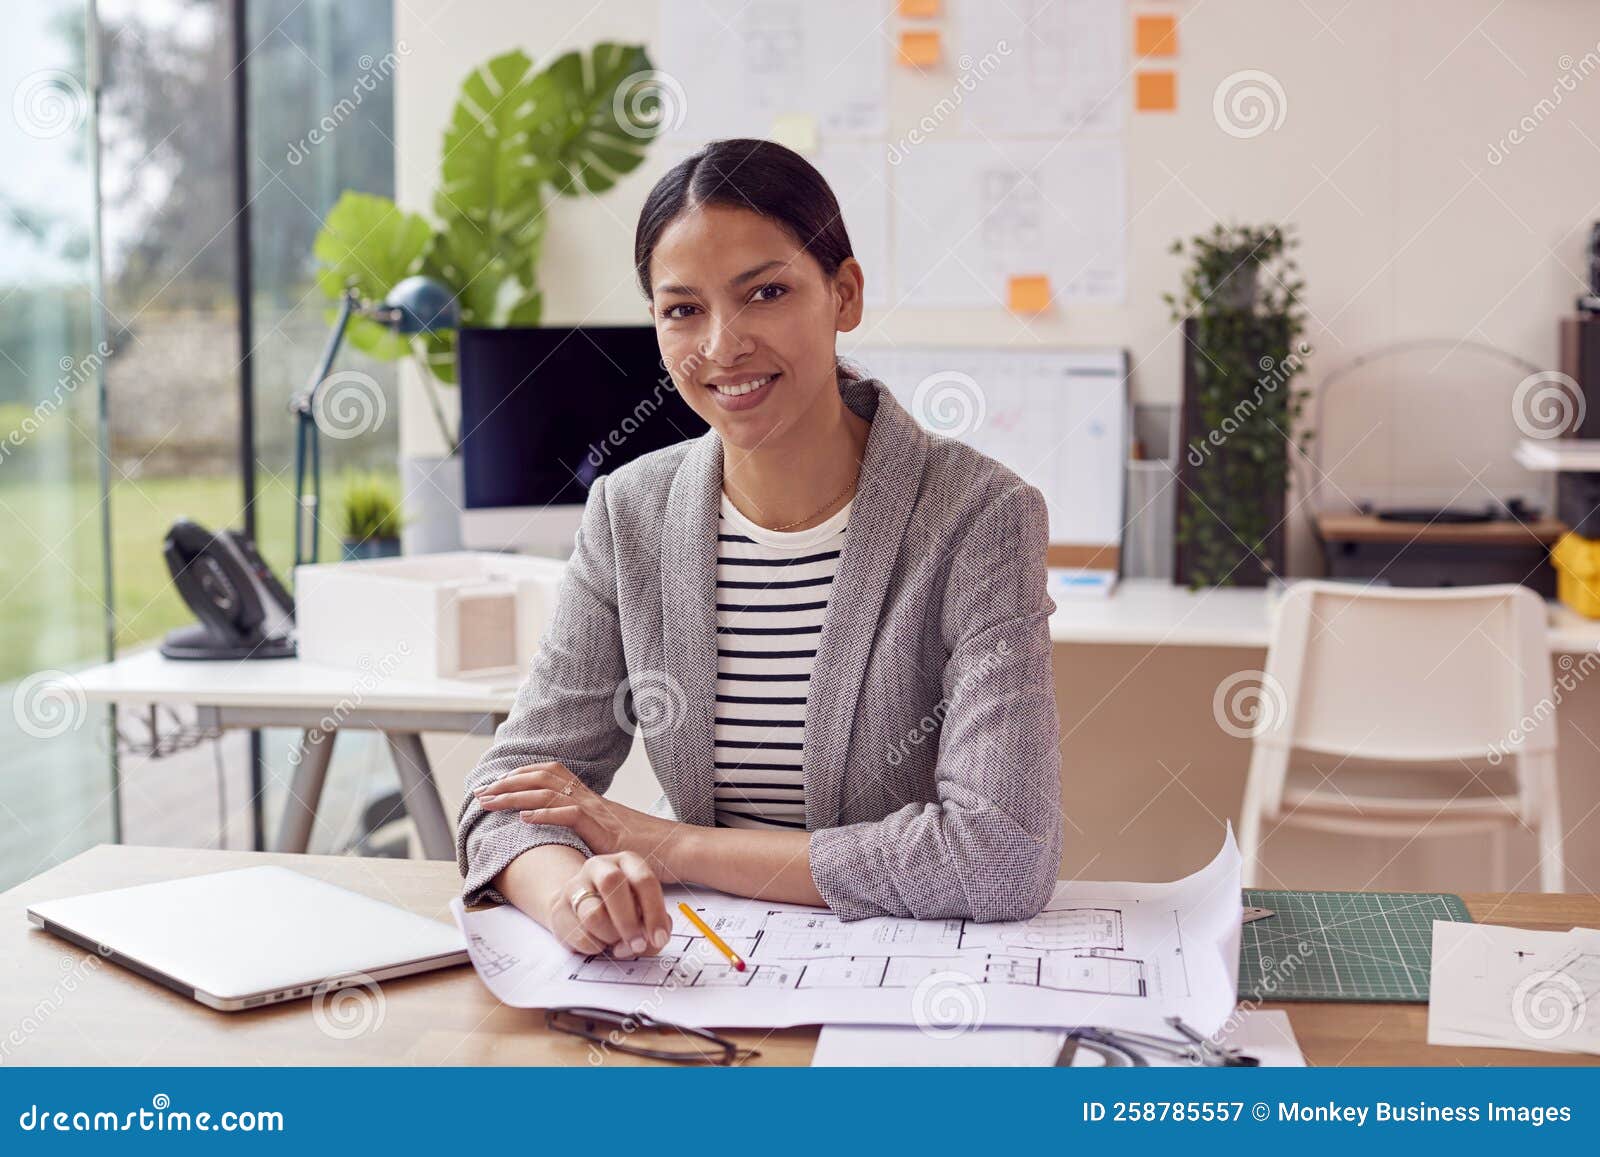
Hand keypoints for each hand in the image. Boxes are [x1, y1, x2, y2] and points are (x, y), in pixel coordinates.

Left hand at [474, 761, 681, 874]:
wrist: (681, 850)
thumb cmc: (651, 850)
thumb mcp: (613, 838)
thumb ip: (592, 834)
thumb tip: (572, 839)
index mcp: (592, 800)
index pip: (552, 773)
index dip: (522, 774)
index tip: (498, 783)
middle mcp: (592, 799)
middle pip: (543, 777)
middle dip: (508, 782)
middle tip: (481, 791)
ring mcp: (598, 812)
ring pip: (550, 792)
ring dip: (515, 795)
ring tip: (490, 801)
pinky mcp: (605, 829)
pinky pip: (571, 815)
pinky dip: (544, 814)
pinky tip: (524, 818)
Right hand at [544, 852, 672, 958]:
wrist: (579, 907)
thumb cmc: (621, 909)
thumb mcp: (643, 910)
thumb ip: (653, 924)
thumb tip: (648, 941)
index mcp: (627, 862)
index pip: (643, 880)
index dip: (654, 912)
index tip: (659, 938)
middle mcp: (600, 866)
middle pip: (612, 885)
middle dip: (629, 922)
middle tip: (637, 945)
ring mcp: (575, 886)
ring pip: (593, 914)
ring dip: (610, 937)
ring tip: (615, 942)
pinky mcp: (558, 909)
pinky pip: (580, 936)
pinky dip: (595, 947)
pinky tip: (599, 943)